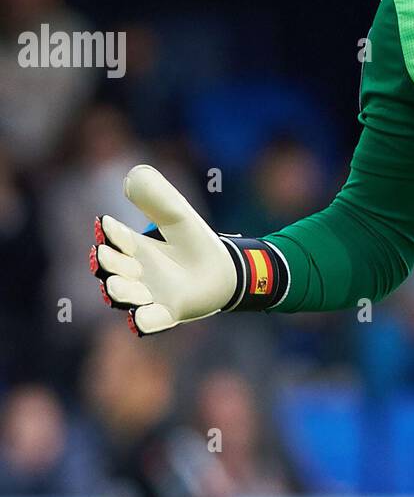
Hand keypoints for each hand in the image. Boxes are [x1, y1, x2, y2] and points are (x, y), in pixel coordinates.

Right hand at [89, 164, 236, 335]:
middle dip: (107, 263)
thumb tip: (132, 175)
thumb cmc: (194, 242)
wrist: (224, 270)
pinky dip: (142, 320)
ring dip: (119, 291)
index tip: (106, 225)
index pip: (112, 238)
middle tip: (105, 255)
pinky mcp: (167, 313)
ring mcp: (148, 294)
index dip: (109, 233)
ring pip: (124, 295)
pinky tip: (138, 318)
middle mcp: (134, 272)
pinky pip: (149, 321)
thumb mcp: (177, 215)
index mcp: (132, 246)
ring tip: (115, 285)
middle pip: (111, 268)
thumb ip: (158, 197)